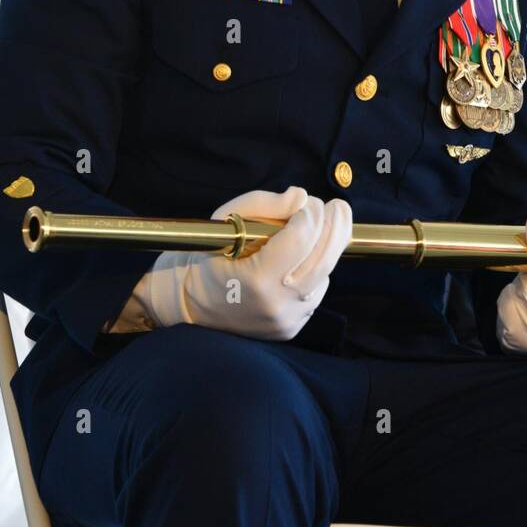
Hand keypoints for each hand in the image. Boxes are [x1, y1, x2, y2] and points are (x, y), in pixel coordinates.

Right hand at [137, 186, 352, 340]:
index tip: (306, 201)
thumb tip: (300, 197)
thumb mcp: (225, 221)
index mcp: (257, 279)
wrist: (188, 305)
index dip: (309, 213)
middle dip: (335, 227)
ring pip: (324, 275)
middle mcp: (277, 306)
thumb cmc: (206, 256)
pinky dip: (315, 270)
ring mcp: (286, 321)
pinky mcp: (291, 329)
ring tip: (324, 226)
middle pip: (323, 259)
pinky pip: (315, 292)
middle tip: (338, 206)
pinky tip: (304, 257)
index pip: (300, 238)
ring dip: (326, 248)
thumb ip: (263, 204)